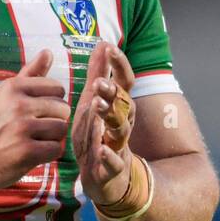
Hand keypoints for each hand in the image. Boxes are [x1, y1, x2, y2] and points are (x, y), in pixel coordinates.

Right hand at [0, 49, 70, 189]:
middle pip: (63, 109)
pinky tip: (35, 152)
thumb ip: (29, 73)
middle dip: (54, 120)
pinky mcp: (26, 151)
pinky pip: (56, 148)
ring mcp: (22, 128)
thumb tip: (48, 51)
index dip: (52, 101)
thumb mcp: (4, 93)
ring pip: (61, 129)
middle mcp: (18, 104)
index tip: (39, 110)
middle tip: (38, 128)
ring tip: (36, 139)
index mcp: (13, 87)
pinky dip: (49, 153)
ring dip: (53, 137)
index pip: (56, 88)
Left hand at [72, 41, 136, 204]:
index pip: (124, 82)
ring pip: (120, 129)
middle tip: (99, 81)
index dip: (119, 65)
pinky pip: (113, 161)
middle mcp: (122, 123)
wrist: (106, 178)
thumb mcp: (95, 101)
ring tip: (97, 106)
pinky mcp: (112, 167)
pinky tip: (101, 149)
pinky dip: (108, 156)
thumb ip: (99, 74)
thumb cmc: (98, 134)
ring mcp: (118, 145)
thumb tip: (103, 43)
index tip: (109, 48)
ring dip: (110, 117)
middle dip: (113, 91)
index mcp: (118, 106)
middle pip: (123, 104)